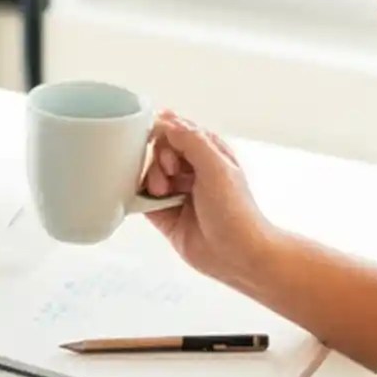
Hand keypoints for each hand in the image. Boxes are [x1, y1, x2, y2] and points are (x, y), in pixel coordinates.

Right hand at [143, 111, 273, 284]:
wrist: (237, 254)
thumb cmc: (235, 211)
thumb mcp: (216, 166)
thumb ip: (190, 140)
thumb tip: (165, 121)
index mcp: (208, 152)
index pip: (177, 129)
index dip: (167, 134)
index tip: (168, 148)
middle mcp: (192, 170)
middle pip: (159, 150)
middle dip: (159, 159)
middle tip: (171, 173)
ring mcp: (177, 192)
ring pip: (148, 173)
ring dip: (151, 179)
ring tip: (164, 192)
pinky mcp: (164, 214)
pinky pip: (141, 199)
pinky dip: (140, 197)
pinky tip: (150, 200)